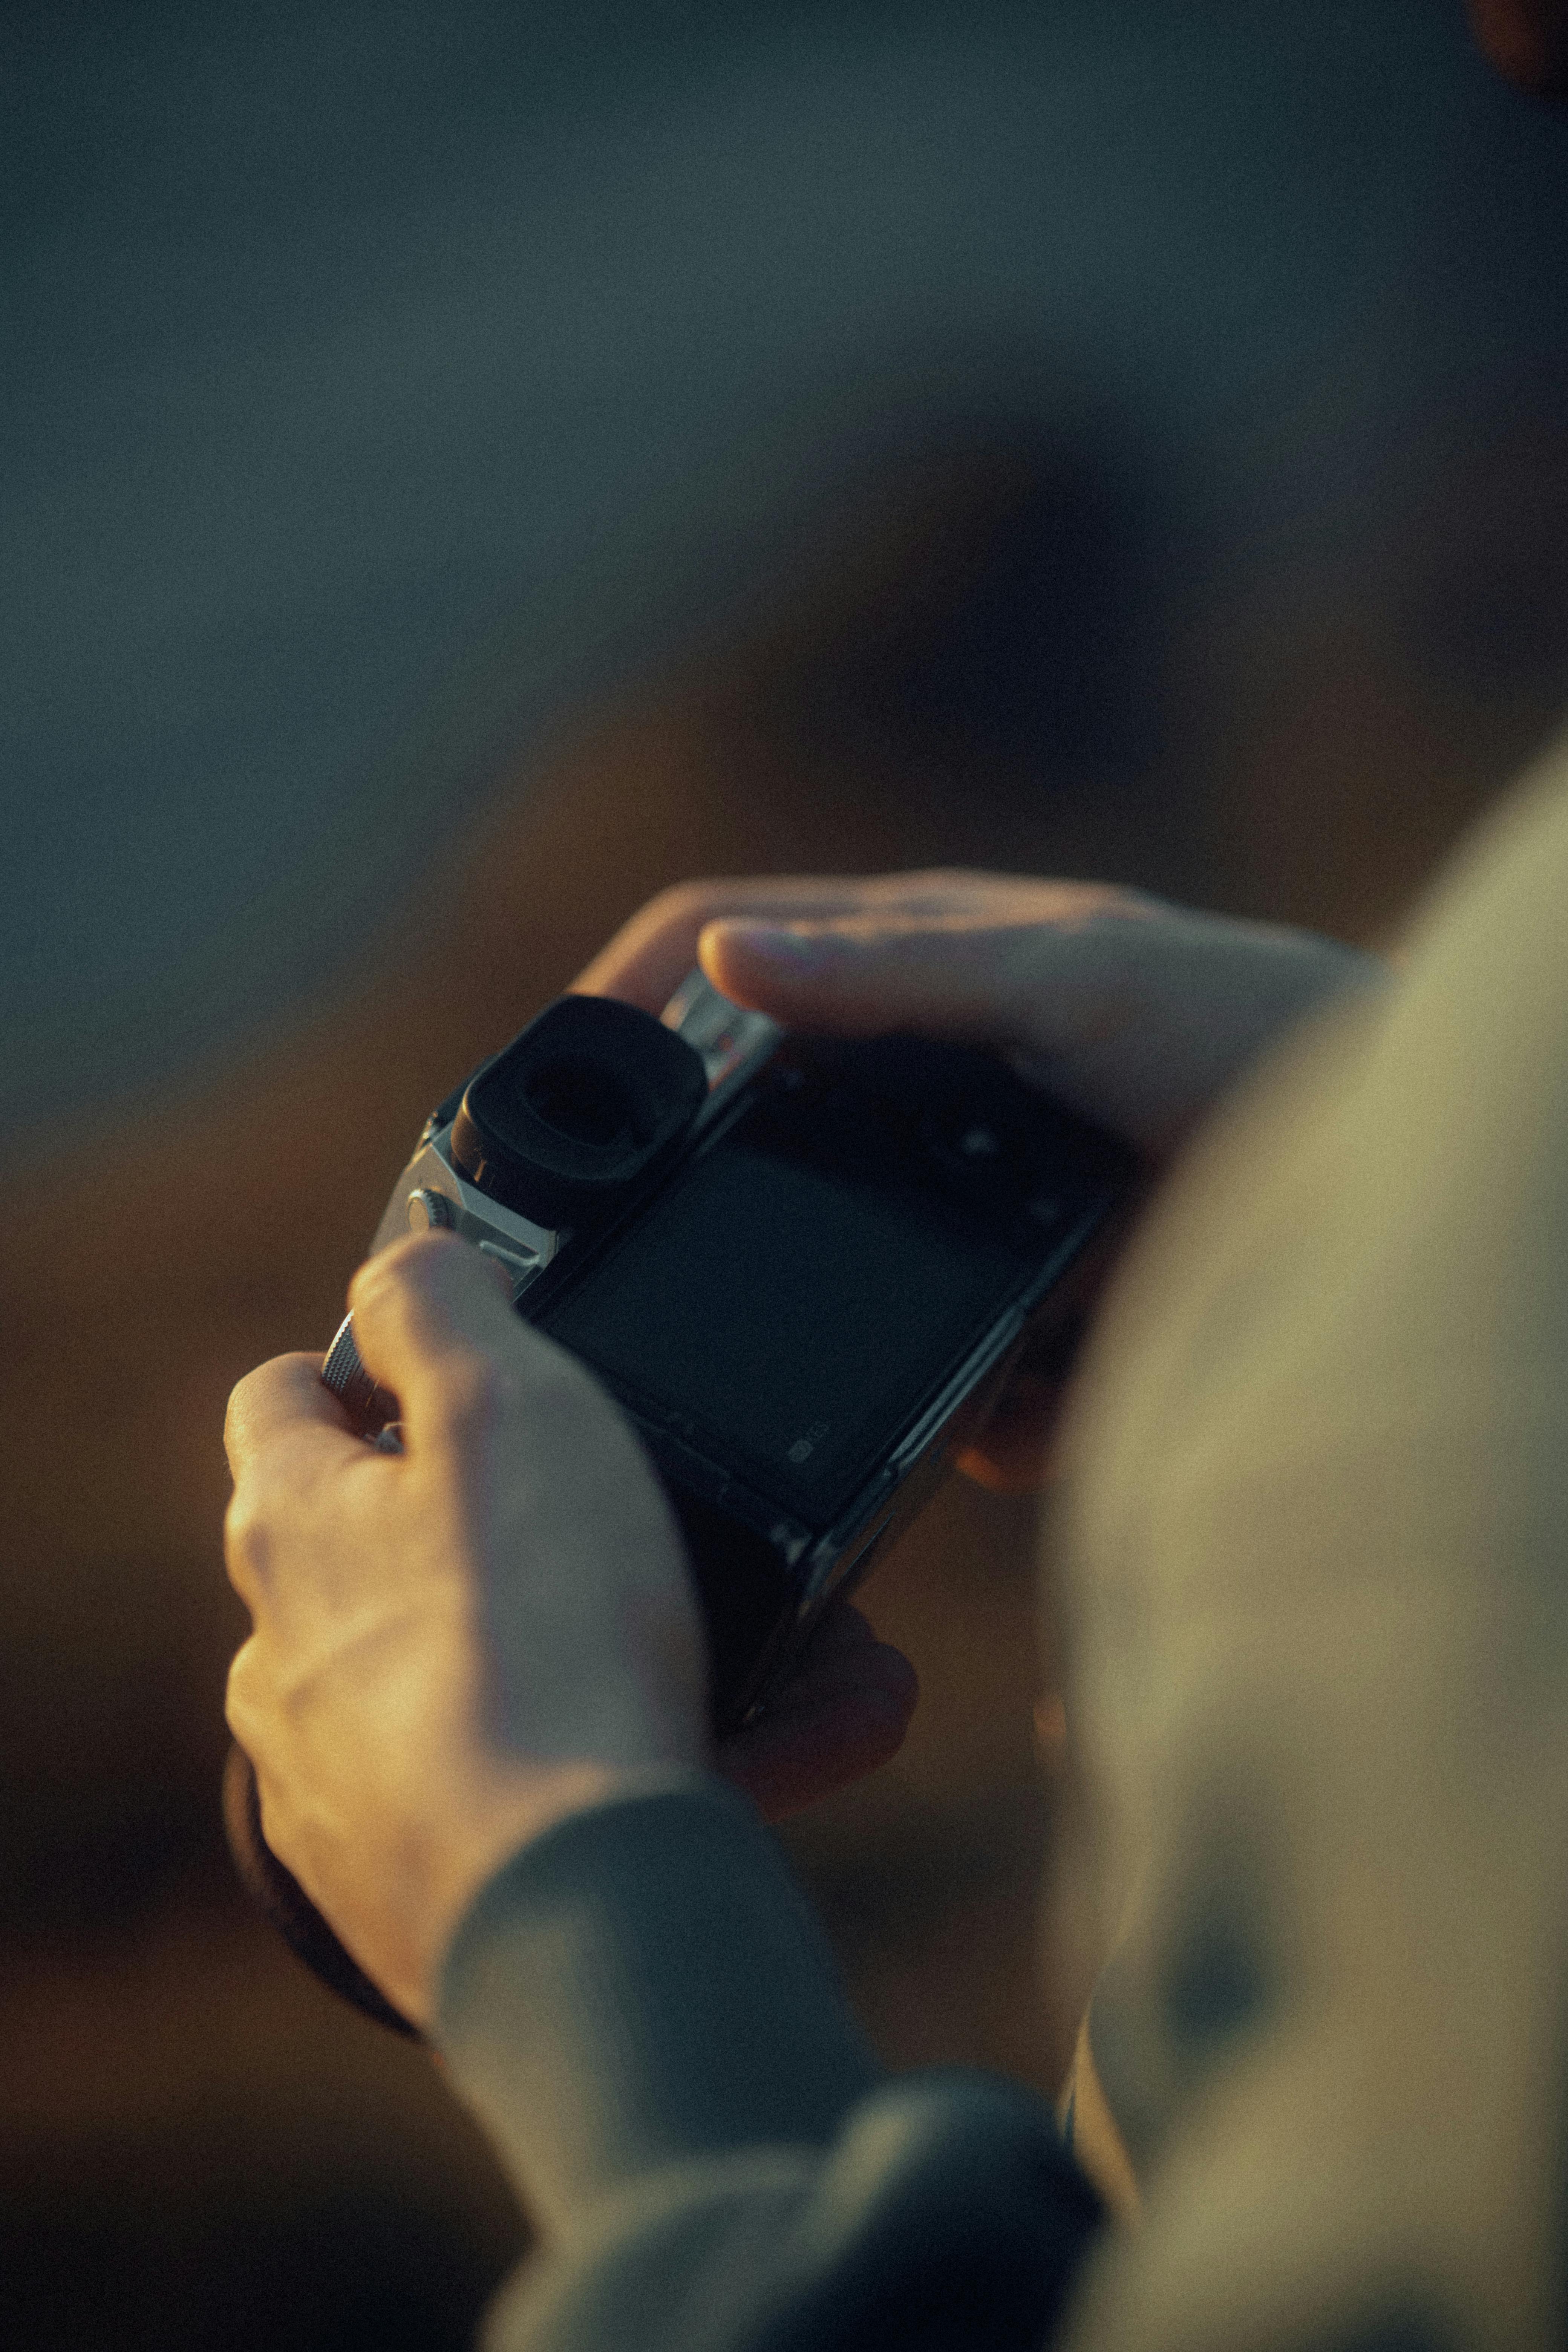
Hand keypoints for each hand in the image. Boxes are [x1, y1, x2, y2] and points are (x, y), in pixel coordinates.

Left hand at [224, 1235, 915, 2021]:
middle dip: (521, 1519)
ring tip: (756, 1650)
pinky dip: (605, 1756)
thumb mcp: (507, 1404)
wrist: (570, 1907)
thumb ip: (441, 1305)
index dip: (365, 1364)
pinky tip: (723, 1747)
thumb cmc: (536, 1640)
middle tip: (643, 1512)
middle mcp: (285, 1655)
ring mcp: (340, 1779)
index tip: (461, 1369)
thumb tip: (402, 1258)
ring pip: (485, 1674)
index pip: (282, 1398)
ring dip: (599, 1643)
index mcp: (292, 1527)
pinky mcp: (408, 1885)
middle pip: (397, 1543)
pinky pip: (521, 1789)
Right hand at [575, 870, 1383, 1485]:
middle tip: (631, 1267)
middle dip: (701, 1197)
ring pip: (838, 1278)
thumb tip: (721, 962)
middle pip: (751, 1128)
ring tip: (892, 1361)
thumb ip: (896, 971)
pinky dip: (966, 1413)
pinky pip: (946, 1384)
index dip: (623, 1002)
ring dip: (842, 1329)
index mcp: (921, 968)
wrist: (1402, 1190)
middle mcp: (928, 1085)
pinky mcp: (1029, 1316)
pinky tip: (1005, 1413)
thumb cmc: (1257, 1031)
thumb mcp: (1070, 978)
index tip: (550, 1088)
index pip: (721, 952)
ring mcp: (970, 1207)